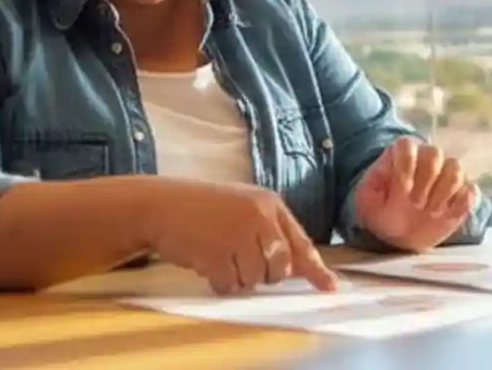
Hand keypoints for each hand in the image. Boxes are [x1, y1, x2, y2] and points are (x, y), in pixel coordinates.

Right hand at [141, 178, 338, 294]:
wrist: (162, 205)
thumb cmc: (204, 209)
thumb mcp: (244, 209)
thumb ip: (271, 233)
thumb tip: (300, 269)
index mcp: (269, 204)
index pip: (300, 242)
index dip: (315, 268)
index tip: (329, 287)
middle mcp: (258, 216)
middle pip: (280, 268)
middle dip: (263, 273)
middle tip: (240, 258)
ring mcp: (237, 233)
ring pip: (255, 279)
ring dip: (238, 277)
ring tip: (219, 255)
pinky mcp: (216, 252)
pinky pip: (230, 285)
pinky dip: (219, 282)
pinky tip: (207, 263)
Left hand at [354, 136, 476, 251]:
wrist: (399, 235)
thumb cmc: (380, 212)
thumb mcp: (367, 200)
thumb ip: (373, 182)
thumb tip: (390, 168)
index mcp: (402, 154)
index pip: (407, 145)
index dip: (405, 167)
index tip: (401, 190)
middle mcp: (427, 158)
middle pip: (434, 153)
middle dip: (424, 182)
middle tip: (415, 204)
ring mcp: (447, 176)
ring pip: (456, 168)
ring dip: (443, 192)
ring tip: (430, 212)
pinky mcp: (462, 195)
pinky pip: (471, 191)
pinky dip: (462, 203)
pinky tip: (447, 216)